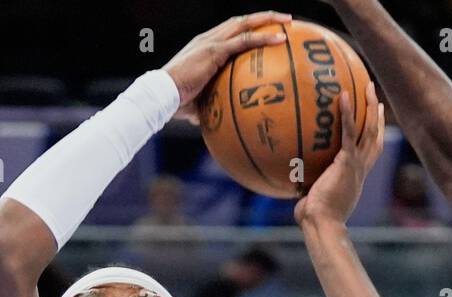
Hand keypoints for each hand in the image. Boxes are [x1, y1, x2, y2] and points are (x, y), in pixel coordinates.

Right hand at [162, 12, 291, 120]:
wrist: (162, 95)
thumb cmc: (176, 102)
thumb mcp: (197, 103)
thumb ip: (208, 107)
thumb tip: (216, 124)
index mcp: (205, 47)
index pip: (230, 31)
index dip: (249, 28)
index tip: (266, 30)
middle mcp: (208, 38)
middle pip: (240, 21)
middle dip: (264, 18)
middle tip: (285, 20)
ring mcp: (211, 42)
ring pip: (244, 23)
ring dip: (268, 20)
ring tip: (288, 22)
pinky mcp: (214, 51)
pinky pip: (244, 40)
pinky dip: (263, 38)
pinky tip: (280, 39)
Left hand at [295, 83, 384, 225]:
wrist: (322, 224)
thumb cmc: (314, 220)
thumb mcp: (310, 199)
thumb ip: (306, 187)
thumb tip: (292, 181)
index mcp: (355, 177)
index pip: (369, 154)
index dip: (372, 137)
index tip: (372, 122)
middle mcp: (360, 169)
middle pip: (374, 137)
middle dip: (376, 117)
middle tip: (375, 98)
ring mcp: (356, 165)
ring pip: (369, 131)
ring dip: (370, 107)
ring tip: (367, 86)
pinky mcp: (347, 162)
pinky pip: (349, 133)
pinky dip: (348, 114)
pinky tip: (343, 96)